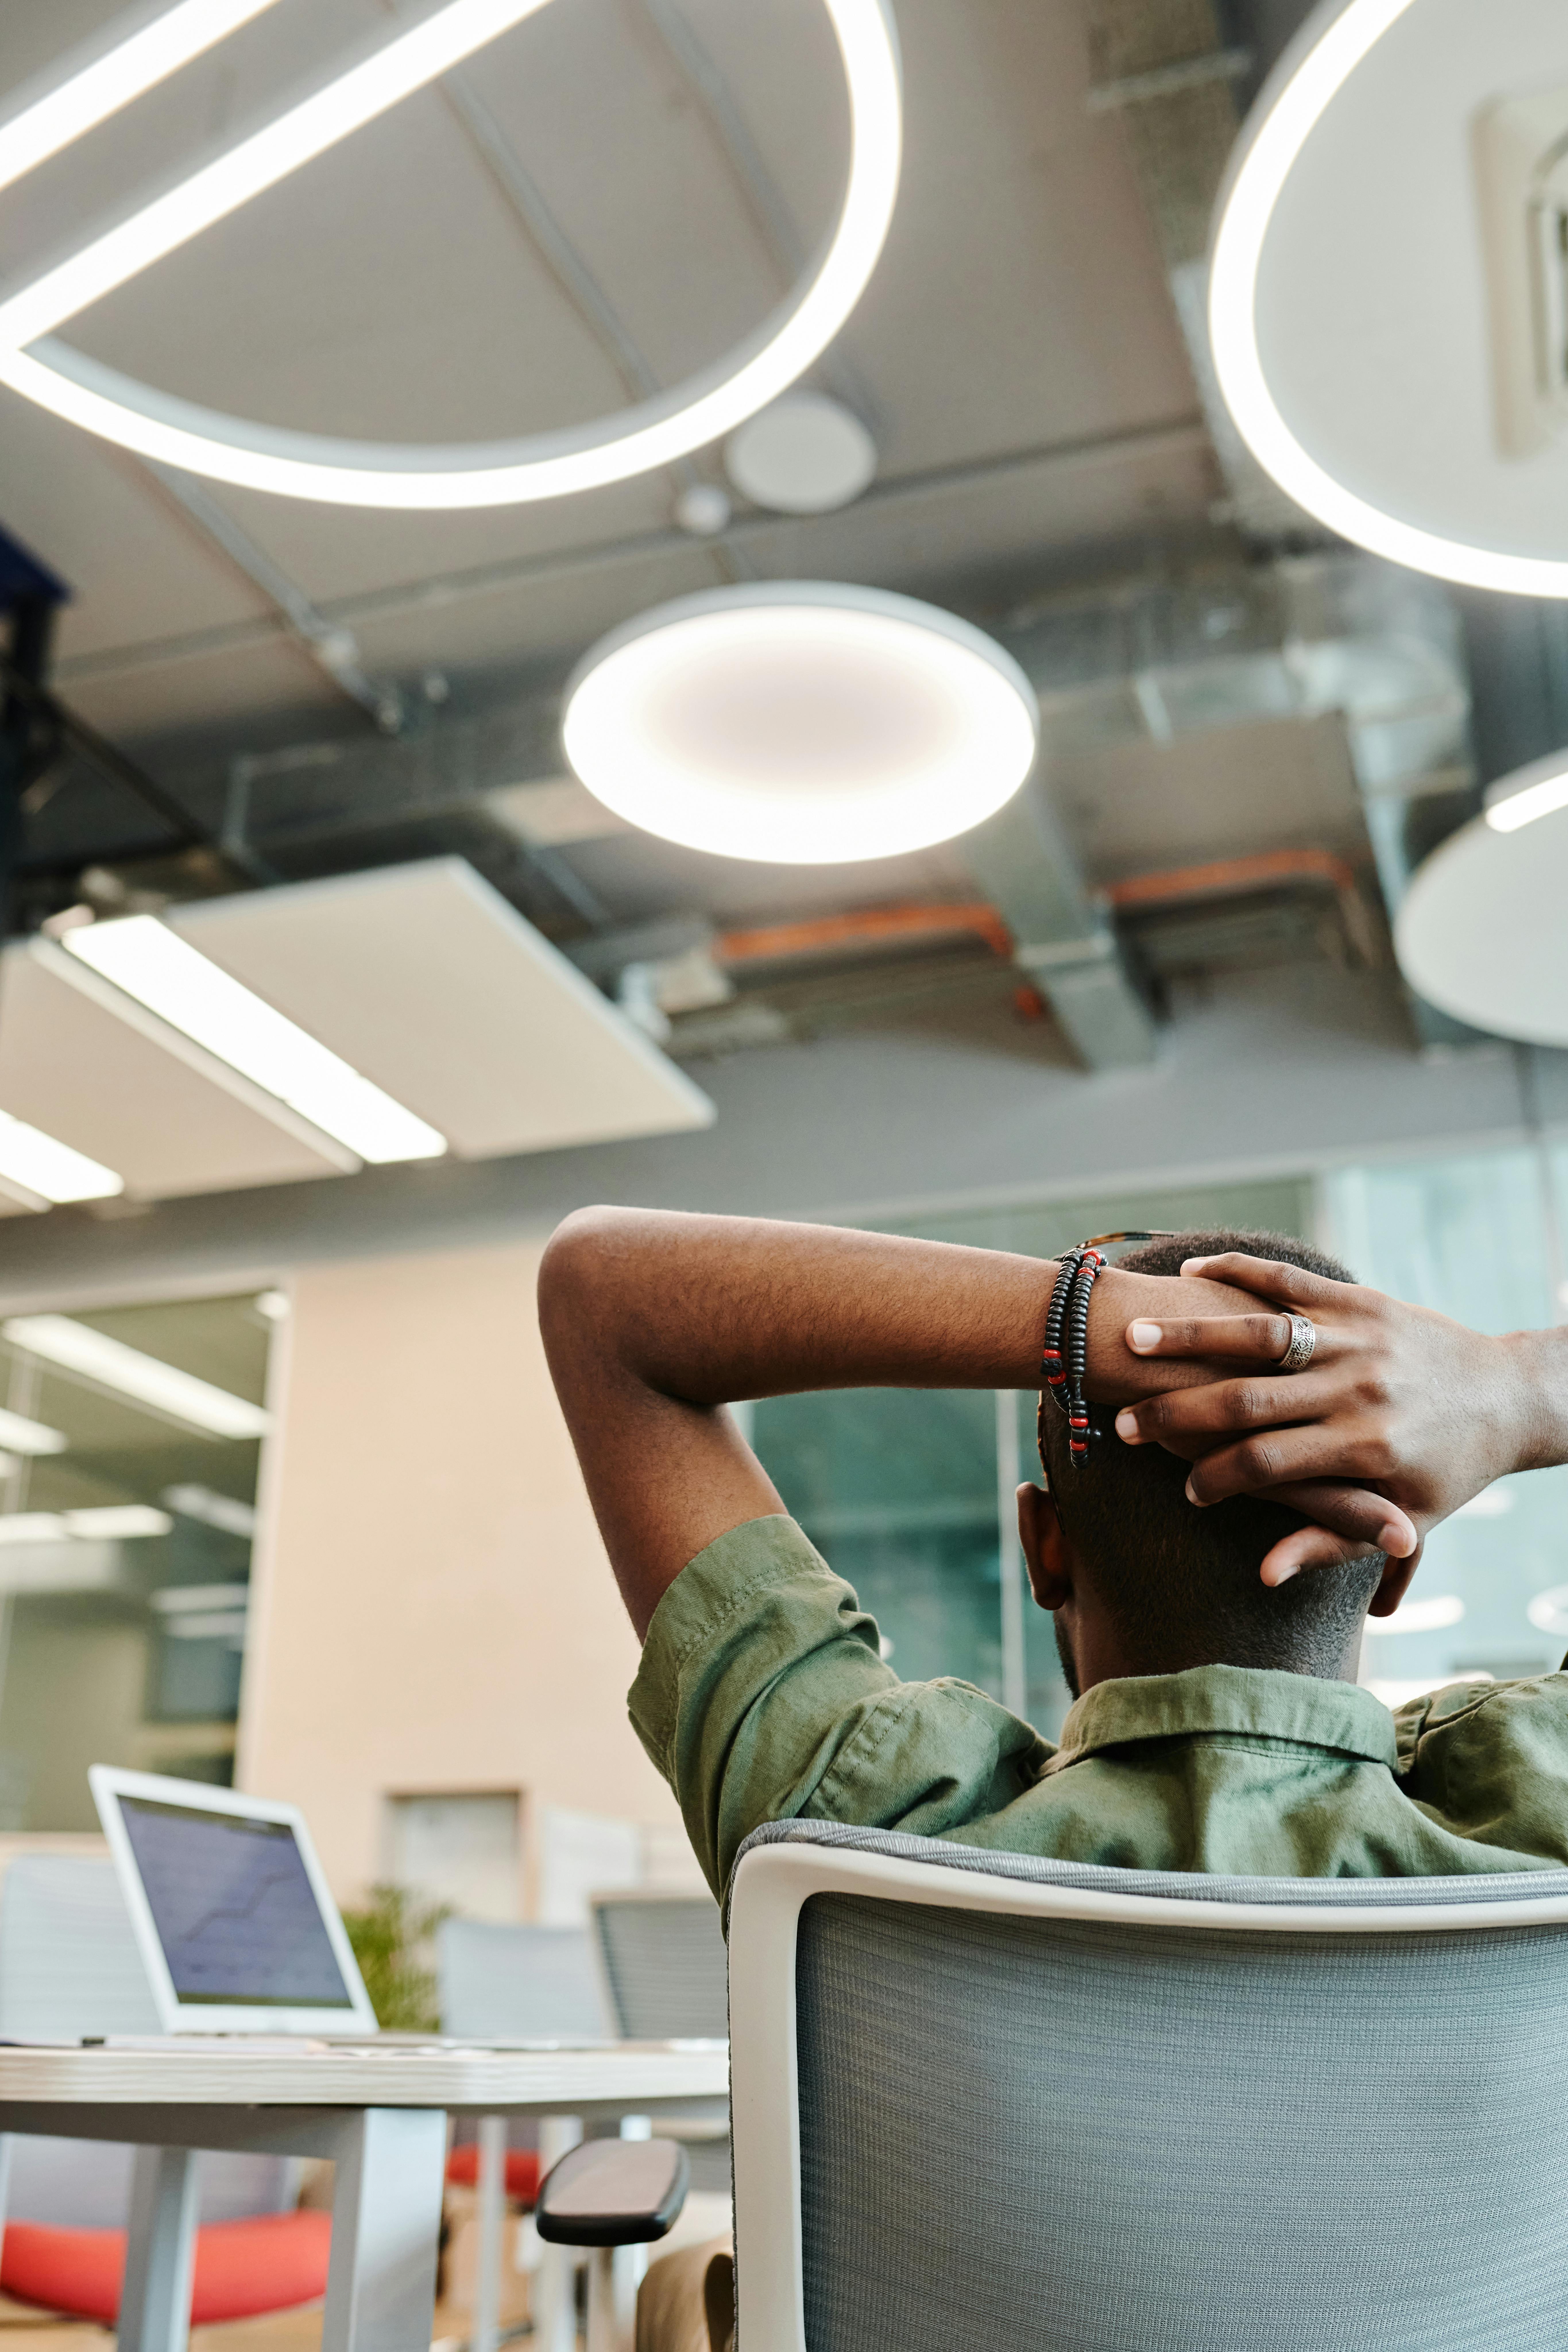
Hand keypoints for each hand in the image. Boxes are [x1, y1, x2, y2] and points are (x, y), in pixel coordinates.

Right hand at [1090, 1263, 1420, 1578]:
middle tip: (1120, 1419)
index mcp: (1363, 1446)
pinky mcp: (1360, 1298)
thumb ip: (1330, 1539)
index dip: (1207, 1476)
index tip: (1169, 1482)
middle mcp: (1355, 1388)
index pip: (1261, 1463)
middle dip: (1172, 1409)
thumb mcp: (1403, 1514)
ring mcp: (1357, 1337)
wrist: (1508, 1397)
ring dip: (1187, 1333)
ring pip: (1255, 1331)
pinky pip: (1287, 1279)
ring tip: (1133, 1339)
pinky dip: (1236, 1272)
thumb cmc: (1449, 1467)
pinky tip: (1189, 1273)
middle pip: (1243, 1397)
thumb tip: (1266, 1576)